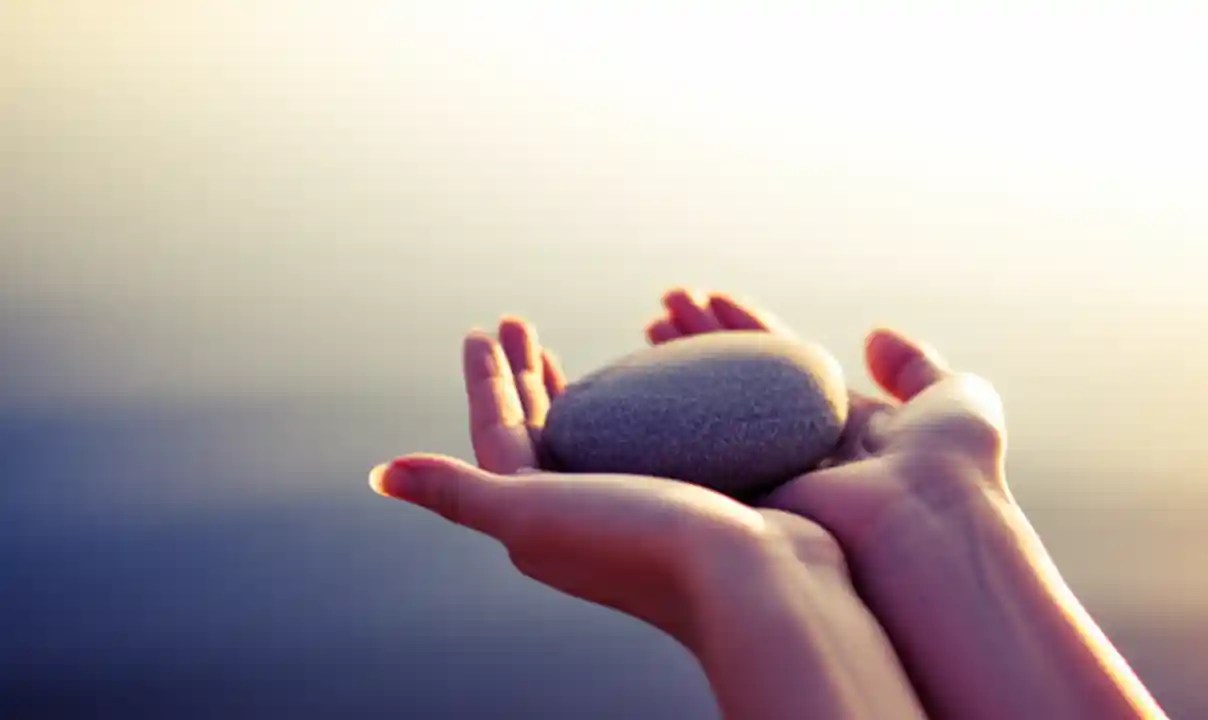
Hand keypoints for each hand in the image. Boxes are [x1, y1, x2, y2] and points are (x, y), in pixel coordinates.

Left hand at [370, 318, 924, 719]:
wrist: (758, 583)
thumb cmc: (641, 544)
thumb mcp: (533, 514)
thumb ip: (461, 493)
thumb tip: (381, 475)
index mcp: (538, 519)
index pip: (497, 437)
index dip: (486, 383)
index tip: (483, 329)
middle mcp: (582, 518)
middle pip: (540, 436)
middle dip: (525, 380)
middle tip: (520, 324)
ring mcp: (637, 513)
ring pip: (591, 441)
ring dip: (573, 394)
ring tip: (566, 356)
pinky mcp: (687, 505)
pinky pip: (643, 444)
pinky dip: (631, 411)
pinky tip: (649, 392)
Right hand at [647, 289, 1166, 719]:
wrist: (925, 525)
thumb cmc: (949, 466)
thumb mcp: (954, 400)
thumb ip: (915, 367)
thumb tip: (876, 335)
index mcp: (839, 427)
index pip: (780, 368)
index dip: (745, 329)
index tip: (709, 295)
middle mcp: (797, 452)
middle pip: (739, 385)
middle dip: (702, 343)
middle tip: (664, 305)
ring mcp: (766, 477)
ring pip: (711, 412)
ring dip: (679, 366)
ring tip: (652, 321)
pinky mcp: (739, 502)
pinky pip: (695, 450)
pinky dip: (667, 414)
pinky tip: (640, 377)